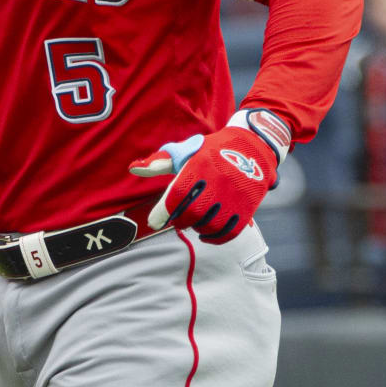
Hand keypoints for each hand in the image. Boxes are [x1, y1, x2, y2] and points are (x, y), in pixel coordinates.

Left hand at [128, 109, 289, 242]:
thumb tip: (133, 170)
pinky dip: (214, 238)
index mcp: (199, 165)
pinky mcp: (247, 207)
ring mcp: (234, 195)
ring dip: (196, 229)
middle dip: (179, 220)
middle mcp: (218, 180)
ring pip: (210, 224)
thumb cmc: (209, 151)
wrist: (252, 147)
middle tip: (175, 220)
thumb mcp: (184, 152)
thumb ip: (158, 163)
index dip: (163, 211)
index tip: (153, 222)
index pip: (177, 194)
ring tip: (191, 223)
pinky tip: (205, 235)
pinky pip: (229, 231)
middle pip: (192, 212)